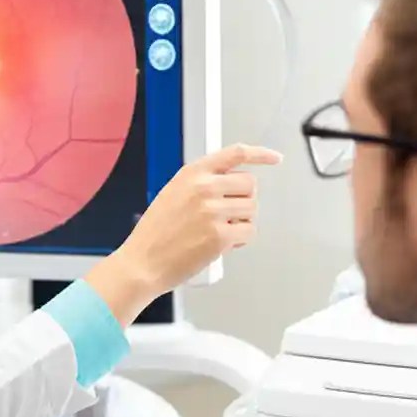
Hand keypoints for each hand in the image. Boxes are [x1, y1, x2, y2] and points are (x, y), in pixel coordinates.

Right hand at [85, 143, 281, 324]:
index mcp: (192, 173)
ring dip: (242, 221)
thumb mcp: (173, 194)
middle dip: (244, 200)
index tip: (274, 158)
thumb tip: (232, 185)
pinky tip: (224, 244)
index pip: (236, 153)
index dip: (260, 155)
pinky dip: (241, 240)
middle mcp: (204, 188)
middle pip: (250, 185)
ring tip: (220, 231)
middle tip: (227, 215)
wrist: (142, 262)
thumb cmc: (155, 234)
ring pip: (252, 209)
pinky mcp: (220, 236)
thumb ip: (200, 184)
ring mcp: (213, 211)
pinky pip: (249, 231)